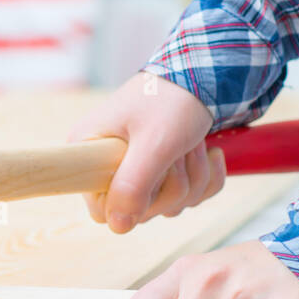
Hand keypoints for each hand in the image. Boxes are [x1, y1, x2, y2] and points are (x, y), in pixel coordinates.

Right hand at [69, 72, 223, 233]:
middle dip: (173, 186)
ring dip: (193, 178)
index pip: (100, 208)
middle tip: (179, 151)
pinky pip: (188, 195)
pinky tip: (210, 152)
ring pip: (168, 204)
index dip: (132, 202)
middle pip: (140, 210)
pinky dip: (206, 177)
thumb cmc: (173, 100)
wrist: (206, 72)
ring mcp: (137, 168)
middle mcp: (107, 164)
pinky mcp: (163, 169)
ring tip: (193, 144)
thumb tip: (116, 226)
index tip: (151, 174)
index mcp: (88, 152)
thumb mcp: (154, 143)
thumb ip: (133, 185)